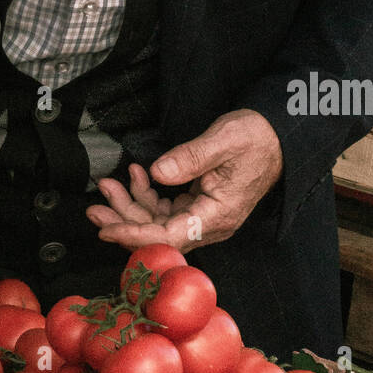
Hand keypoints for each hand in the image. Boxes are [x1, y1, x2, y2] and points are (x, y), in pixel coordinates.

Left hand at [86, 108, 282, 252]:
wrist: (277, 136)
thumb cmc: (256, 139)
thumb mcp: (223, 140)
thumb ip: (190, 157)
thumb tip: (157, 171)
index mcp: (217, 215)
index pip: (169, 236)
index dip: (134, 236)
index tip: (106, 229)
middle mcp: (209, 223)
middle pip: (158, 233)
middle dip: (124, 220)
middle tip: (95, 207)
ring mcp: (202, 215)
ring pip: (158, 221)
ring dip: (131, 204)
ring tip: (109, 184)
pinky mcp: (198, 204)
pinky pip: (166, 208)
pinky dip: (147, 193)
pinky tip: (136, 175)